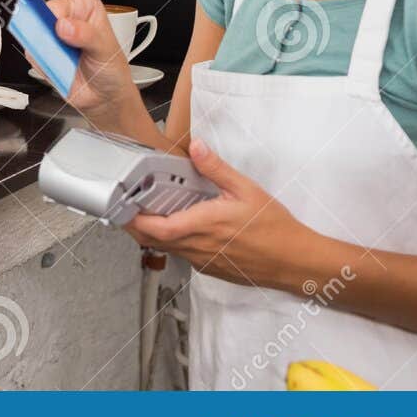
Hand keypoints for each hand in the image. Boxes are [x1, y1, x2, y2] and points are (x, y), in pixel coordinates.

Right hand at [27, 0, 137, 115]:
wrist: (104, 98)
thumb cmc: (111, 69)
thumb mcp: (106, 49)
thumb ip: (86, 35)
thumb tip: (64, 25)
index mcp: (85, 6)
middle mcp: (67, 17)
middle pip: (44, 6)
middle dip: (46, 21)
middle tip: (59, 35)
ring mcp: (52, 35)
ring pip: (32, 28)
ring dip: (42, 42)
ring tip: (63, 56)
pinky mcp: (41, 53)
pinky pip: (30, 50)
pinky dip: (41, 59)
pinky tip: (58, 65)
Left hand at [124, 138, 311, 291]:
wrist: (294, 262)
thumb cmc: (274, 228)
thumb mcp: (246, 189)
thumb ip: (216, 168)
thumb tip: (197, 147)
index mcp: (203, 225)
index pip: (157, 228)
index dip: (134, 220)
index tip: (122, 206)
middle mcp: (198, 247)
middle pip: (153, 240)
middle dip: (135, 225)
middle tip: (128, 206)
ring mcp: (203, 261)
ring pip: (167, 248)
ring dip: (153, 233)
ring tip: (150, 212)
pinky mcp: (210, 268)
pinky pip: (182, 255)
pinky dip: (172, 241)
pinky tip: (179, 226)